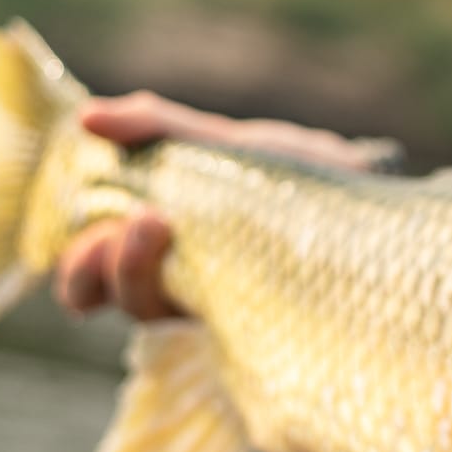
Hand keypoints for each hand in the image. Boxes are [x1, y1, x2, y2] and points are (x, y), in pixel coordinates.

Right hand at [53, 92, 385, 320]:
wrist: (371, 191)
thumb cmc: (292, 173)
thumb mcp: (222, 144)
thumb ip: (158, 129)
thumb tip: (88, 119)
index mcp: (160, 252)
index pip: (96, 283)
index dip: (80, 275)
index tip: (85, 243)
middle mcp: (185, 290)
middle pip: (125, 299)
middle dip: (113, 267)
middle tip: (138, 221)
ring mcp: (224, 312)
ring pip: (162, 315)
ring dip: (149, 274)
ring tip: (163, 223)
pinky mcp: (264, 326)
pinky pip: (223, 332)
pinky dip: (210, 302)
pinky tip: (221, 263)